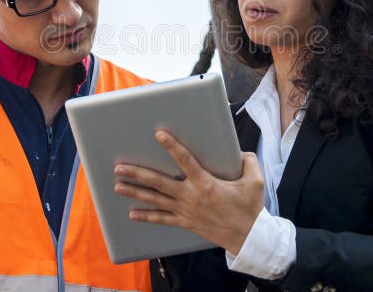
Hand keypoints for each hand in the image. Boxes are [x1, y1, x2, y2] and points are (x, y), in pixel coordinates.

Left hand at [114, 130, 264, 254]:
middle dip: (138, 174)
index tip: (159, 134)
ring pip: (156, 200)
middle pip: (159, 182)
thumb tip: (239, 151)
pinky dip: (146, 217)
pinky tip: (132, 213)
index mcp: (206, 183)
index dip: (172, 146)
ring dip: (135, 192)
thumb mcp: (254, 181)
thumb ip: (247, 161)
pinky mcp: (185, 222)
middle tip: (119, 167)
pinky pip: (162, 219)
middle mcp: (191, 196)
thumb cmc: (251, 208)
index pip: (185, 160)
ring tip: (118, 185)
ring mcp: (185, 211)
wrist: (249, 238)